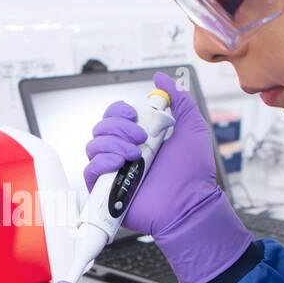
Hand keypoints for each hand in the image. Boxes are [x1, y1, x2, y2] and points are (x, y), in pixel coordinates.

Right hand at [83, 71, 252, 282]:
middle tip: (141, 138)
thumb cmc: (194, 173)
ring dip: (113, 143)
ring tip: (136, 154)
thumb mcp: (192, 127)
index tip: (134, 116)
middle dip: (118, 127)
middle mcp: (124, 152)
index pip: (115, 116)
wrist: (190, 204)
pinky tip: (120, 162)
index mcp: (140, 137)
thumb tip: (162, 78)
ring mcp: (115, 171)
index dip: (119, 111)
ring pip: (94, 145)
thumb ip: (179, 100)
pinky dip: (102, 161)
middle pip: (101, 127)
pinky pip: (90, 169)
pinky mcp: (106, 190)